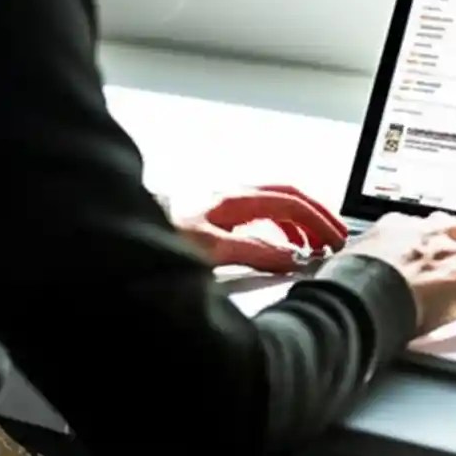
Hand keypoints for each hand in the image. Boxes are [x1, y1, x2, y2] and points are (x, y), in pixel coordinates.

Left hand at [175, 185, 347, 272]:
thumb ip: (255, 251)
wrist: (119, 244)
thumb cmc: (160, 239)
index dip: (318, 219)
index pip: (290, 201)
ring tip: (312, 248)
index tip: (336, 239)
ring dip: (298, 225)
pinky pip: (259, 219)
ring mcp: (222, 208)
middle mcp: (231, 198)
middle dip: (316, 216)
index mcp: (234, 199)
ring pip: (274, 207)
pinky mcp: (214, 222)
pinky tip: (279, 250)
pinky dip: (279, 232)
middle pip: (287, 197)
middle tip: (337, 237)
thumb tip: (293, 257)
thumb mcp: (212, 249)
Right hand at [338, 212, 455, 333]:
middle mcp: (432, 235)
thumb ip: (356, 259)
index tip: (442, 242)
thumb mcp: (348, 259)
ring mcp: (453, 258)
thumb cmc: (347, 282)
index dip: (442, 234)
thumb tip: (340, 271)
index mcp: (401, 226)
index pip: (431, 223)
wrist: (360, 295)